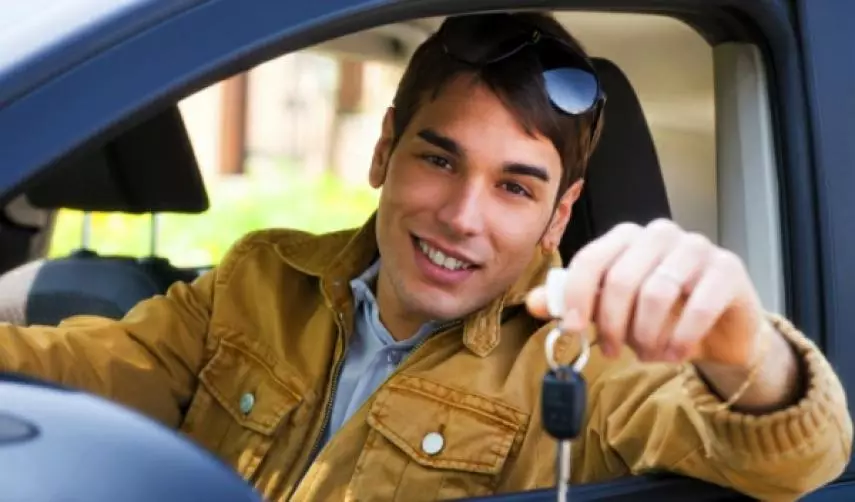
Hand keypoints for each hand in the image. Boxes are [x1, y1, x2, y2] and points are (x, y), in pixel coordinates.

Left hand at [527, 219, 767, 367]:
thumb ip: (574, 304)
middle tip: (614, 352)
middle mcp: (659, 234)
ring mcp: (696, 247)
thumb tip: (534, 303)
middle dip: (613, 325)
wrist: (719, 331)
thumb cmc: (660, 316)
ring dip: (647, 335)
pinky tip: (675, 354)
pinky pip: (698, 305)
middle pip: (621, 279)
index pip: (590, 259)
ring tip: (648, 353)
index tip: (575, 331)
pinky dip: (681, 338)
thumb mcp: (612, 312)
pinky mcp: (727, 268)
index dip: (577, 298)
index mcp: (625, 238)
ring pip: (657, 293)